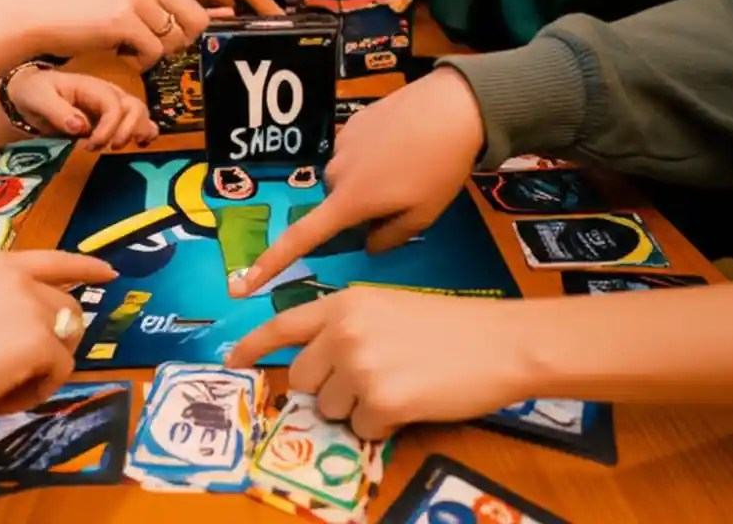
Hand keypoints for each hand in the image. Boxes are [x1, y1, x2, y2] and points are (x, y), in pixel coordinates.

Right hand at [0, 251, 116, 441]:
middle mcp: (18, 277)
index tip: (109, 273)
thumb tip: (33, 332)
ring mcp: (32, 306)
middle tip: (7, 375)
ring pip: (67, 344)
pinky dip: (32, 394)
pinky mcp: (40, 341)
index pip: (54, 259)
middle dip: (51, 346)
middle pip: (69, 311)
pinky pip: (59, 374)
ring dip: (40, 372)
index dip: (86, 268)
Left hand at [8, 69, 157, 150]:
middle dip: (125, 131)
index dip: (109, 127)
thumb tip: (81, 127)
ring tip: (116, 146)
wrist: (31, 94)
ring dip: (136, 132)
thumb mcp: (38, 99)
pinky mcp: (116, 117)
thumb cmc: (35, 93)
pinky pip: (141, 121)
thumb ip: (57, 111)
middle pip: (135, 107)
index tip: (91, 146)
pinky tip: (140, 143)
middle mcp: (109, 93)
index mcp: (91, 86)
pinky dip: (146, 133)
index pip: (113, 105)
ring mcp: (115, 104)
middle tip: (103, 148)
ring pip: (141, 114)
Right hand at [28, 0, 310, 70]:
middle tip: (148, 39)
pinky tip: (114, 47)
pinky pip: (152, 54)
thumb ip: (172, 0)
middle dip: (182, 40)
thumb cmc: (88, 10)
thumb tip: (213, 18)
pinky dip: (136, 60)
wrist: (39, 11)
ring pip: (178, 40)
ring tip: (125, 40)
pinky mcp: (124, 18)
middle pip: (202, 21)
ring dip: (155, 52)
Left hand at [226, 287, 532, 438]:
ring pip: (330, 409)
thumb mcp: (387, 308)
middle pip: (303, 379)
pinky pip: (361, 430)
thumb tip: (315, 364)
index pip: (283, 325)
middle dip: (327, 389)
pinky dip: (383, 426)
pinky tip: (412, 401)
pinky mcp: (382, 402)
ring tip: (399, 385)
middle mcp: (343, 332)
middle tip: (368, 381)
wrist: (499, 342)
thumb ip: (345, 327)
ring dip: (358, 409)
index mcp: (344, 304)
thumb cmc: (450, 326)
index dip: (254, 345)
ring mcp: (360, 368)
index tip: (233, 359)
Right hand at [231, 67, 483, 295]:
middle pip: (337, 203)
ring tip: (410, 165)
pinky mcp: (352, 121)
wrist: (453, 107)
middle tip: (402, 197)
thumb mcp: (422, 215)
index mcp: (349, 200)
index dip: (271, 263)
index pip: (302, 238)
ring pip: (346, 176)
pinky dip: (374, 154)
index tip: (244, 283)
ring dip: (369, 179)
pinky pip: (355, 150)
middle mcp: (335, 172)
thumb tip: (367, 243)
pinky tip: (404, 144)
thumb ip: (388, 237)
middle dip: (361, 208)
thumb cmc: (439, 168)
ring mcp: (341, 143)